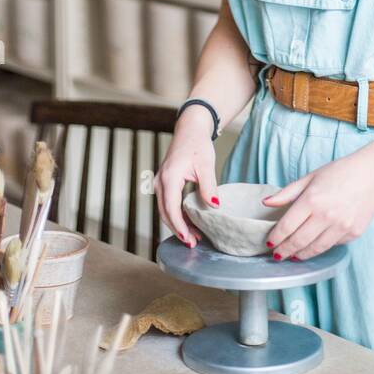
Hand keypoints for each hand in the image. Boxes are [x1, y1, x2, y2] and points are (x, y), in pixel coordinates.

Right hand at [154, 106, 219, 247]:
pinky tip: (189, 222)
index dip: (180, 226)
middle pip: (165, 213)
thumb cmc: (197, 144)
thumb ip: (208, 186)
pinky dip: (177, 215)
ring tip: (194, 236)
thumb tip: (214, 207)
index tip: (189, 240)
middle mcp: (160, 181)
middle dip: (178, 229)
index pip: (171, 209)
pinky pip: (168, 203)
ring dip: (177, 223)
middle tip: (193, 244)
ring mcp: (160, 182)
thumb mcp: (206, 165)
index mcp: (169, 178)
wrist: (190, 129)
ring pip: (165, 210)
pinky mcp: (165, 183)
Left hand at [261, 154, 373, 260]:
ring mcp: (341, 227)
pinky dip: (322, 246)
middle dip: (285, 251)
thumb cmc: (340, 172)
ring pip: (315, 248)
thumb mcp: (310, 177)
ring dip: (301, 254)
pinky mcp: (353, 233)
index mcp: (312, 200)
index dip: (276, 237)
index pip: (287, 226)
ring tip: (293, 255)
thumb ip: (287, 193)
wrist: (373, 174)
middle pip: (298, 241)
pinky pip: (333, 245)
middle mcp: (326, 216)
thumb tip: (266, 203)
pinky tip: (315, 244)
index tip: (270, 242)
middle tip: (277, 255)